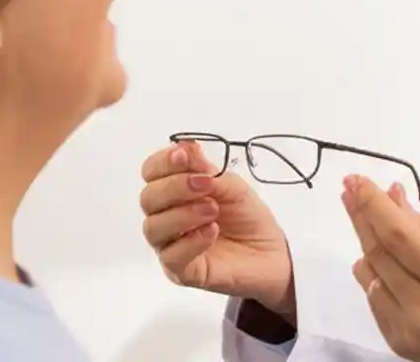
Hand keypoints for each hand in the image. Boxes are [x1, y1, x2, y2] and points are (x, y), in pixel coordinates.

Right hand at [139, 142, 294, 318]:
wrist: (271, 252)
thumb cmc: (248, 217)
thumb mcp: (233, 187)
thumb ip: (208, 172)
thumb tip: (186, 149)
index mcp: (175, 192)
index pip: (151, 173)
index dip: (163, 162)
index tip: (185, 155)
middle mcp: (167, 217)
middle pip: (148, 199)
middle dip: (174, 187)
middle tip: (205, 185)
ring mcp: (171, 245)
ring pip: (153, 228)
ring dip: (183, 214)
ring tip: (213, 210)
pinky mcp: (182, 271)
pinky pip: (171, 256)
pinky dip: (190, 240)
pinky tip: (212, 231)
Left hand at [342, 176, 419, 361]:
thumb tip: (393, 198)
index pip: (399, 236)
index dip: (373, 205)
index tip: (356, 181)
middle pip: (379, 254)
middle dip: (361, 217)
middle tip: (349, 189)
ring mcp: (409, 332)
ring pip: (369, 277)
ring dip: (365, 245)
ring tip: (368, 220)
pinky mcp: (400, 345)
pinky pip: (374, 301)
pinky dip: (374, 276)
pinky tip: (383, 259)